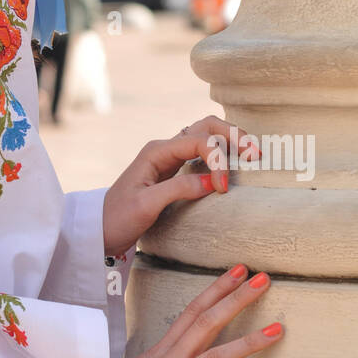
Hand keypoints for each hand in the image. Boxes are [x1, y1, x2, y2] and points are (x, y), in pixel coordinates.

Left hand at [102, 115, 259, 259]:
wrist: (101, 230)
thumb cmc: (119, 218)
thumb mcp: (146, 205)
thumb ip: (178, 190)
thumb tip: (212, 183)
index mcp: (156, 151)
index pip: (198, 142)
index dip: (217, 160)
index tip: (224, 189)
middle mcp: (164, 149)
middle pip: (205, 127)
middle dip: (232, 135)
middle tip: (255, 154)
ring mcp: (169, 159)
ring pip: (205, 136)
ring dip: (229, 141)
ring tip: (252, 154)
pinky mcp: (174, 171)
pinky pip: (202, 153)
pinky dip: (221, 153)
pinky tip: (234, 163)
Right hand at [110, 264, 281, 357]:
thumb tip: (175, 352)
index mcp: (160, 349)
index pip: (192, 310)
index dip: (216, 288)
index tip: (239, 271)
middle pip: (206, 322)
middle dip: (236, 299)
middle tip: (264, 279)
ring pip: (215, 356)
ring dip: (249, 342)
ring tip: (278, 330)